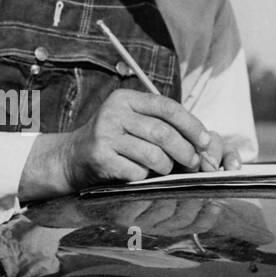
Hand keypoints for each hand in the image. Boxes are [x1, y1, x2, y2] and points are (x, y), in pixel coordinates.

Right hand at [20, 89, 211, 198]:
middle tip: (194, 163)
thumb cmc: (111, 141)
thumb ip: (162, 125)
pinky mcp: (100, 158)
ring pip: (153, 155)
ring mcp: (105, 135)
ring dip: (166, 167)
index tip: (205, 140)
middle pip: (163, 132)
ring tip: (165, 170)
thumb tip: (204, 143)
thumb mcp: (131, 122)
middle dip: (185, 150)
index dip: (191, 124)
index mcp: (125, 99)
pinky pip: (137, 172)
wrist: (70, 159)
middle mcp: (113, 113)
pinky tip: (138, 175)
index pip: (166, 107)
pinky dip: (144, 177)